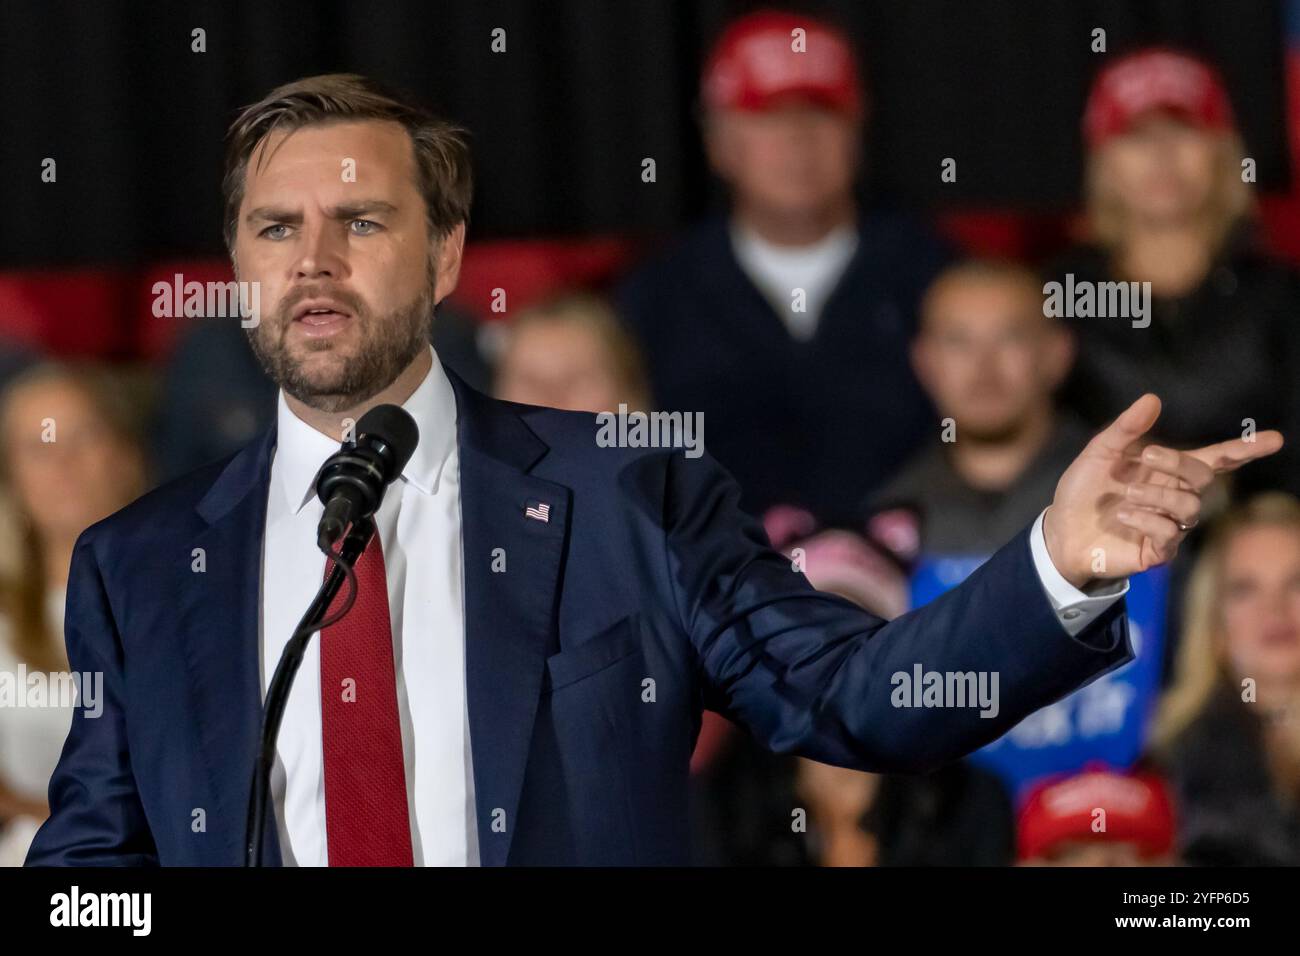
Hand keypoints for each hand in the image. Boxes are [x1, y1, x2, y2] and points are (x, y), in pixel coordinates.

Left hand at [1043, 394, 1282, 588]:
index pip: (1214, 459)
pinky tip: (1123, 515)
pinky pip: (1170, 534)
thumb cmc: (1083, 491)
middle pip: (1202, 476)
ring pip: (1189, 506)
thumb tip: (1153, 399)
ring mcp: (1169, 525)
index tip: (1274, 439)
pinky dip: (1146, 519)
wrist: (1059, 531)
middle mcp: (1174, 496)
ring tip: (1126, 493)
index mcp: (1166, 470)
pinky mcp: (1158, 551)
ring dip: (1158, 494)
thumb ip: (1125, 429)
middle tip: (1148, 454)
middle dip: (1178, 462)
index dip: (1243, 450)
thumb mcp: (1099, 454)